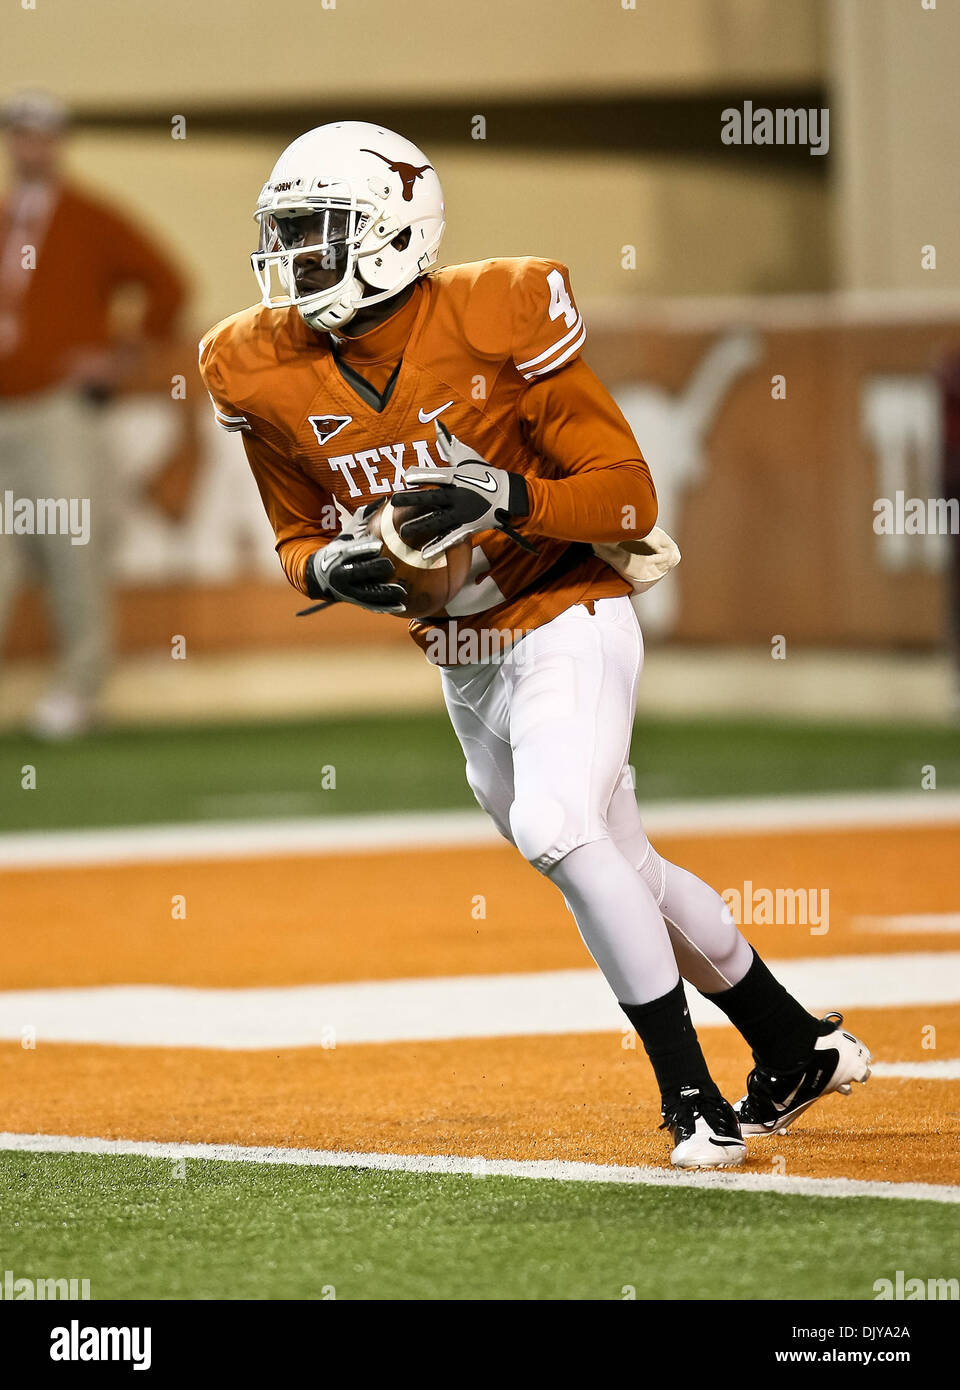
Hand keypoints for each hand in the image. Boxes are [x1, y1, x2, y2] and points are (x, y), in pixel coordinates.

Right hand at [307, 506, 405, 613]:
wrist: (321, 575)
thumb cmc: (341, 548)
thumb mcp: (349, 531)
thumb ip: (366, 515)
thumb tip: (386, 498)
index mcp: (340, 555)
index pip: (351, 551)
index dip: (363, 549)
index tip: (377, 545)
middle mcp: (343, 574)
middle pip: (359, 572)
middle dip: (373, 569)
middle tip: (389, 566)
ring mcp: (350, 590)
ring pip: (367, 593)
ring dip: (384, 593)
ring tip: (401, 591)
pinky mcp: (357, 601)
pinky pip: (372, 606)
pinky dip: (386, 607)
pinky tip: (402, 607)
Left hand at [391, 421, 534, 559]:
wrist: (508, 496)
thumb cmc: (484, 473)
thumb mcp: (467, 457)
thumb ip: (449, 444)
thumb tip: (437, 424)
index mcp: (457, 477)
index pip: (436, 474)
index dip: (421, 475)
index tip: (406, 476)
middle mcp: (458, 495)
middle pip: (431, 497)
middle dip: (412, 499)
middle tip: (394, 500)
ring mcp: (462, 513)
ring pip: (437, 520)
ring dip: (419, 525)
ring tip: (403, 531)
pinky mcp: (467, 527)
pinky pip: (450, 538)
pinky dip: (437, 546)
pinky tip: (423, 553)